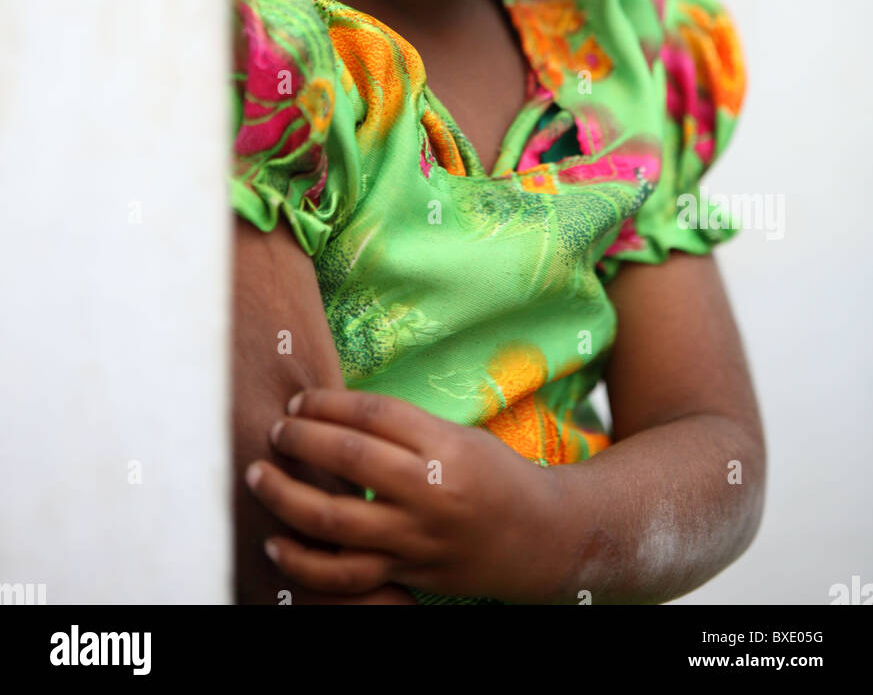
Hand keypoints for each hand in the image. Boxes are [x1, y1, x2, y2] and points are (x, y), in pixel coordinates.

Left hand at [245, 386, 563, 602]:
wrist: (542, 539)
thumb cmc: (495, 477)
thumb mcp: (458, 436)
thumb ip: (404, 429)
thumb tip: (334, 416)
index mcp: (444, 445)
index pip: (371, 414)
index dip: (325, 403)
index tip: (298, 401)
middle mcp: (430, 491)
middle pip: (348, 457)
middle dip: (299, 439)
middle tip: (275, 431)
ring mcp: (416, 538)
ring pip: (335, 521)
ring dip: (286, 496)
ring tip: (259, 477)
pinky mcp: (408, 574)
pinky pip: (345, 576)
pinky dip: (303, 563)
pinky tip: (277, 543)